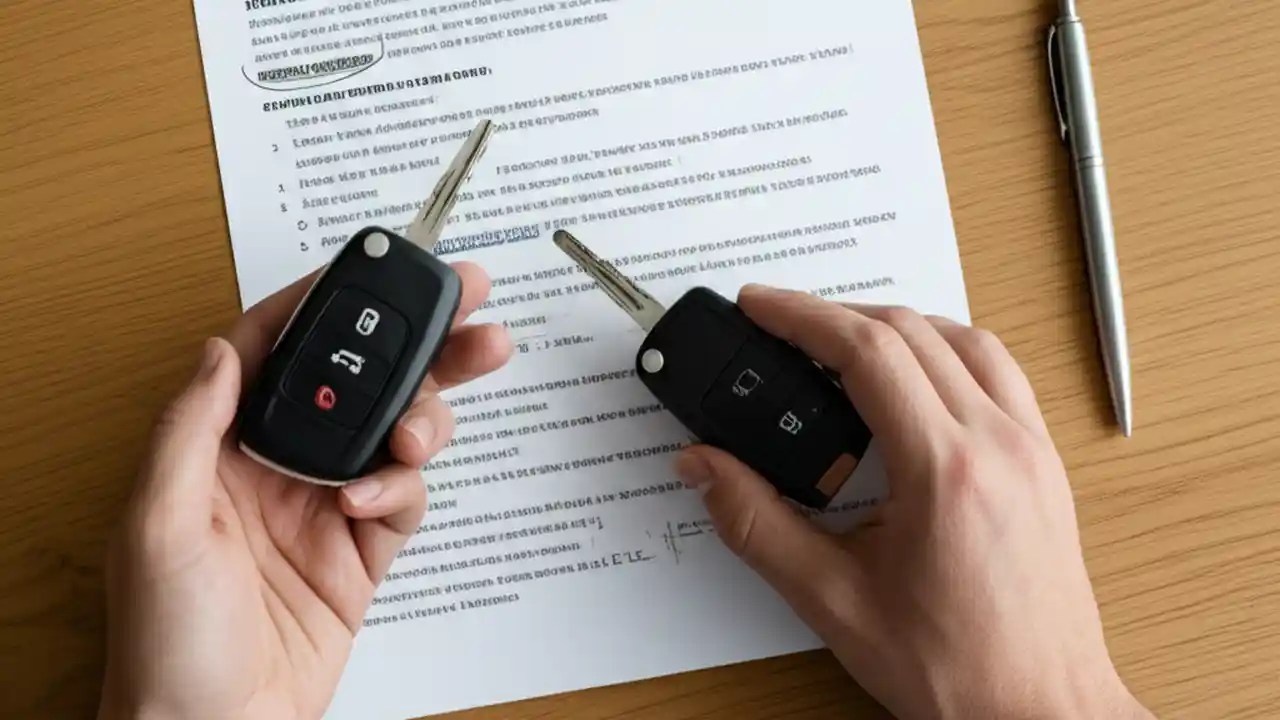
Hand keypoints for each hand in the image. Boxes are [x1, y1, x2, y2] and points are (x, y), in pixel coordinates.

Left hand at [98, 263, 512, 719]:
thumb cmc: (165, 643)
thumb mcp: (156, 524)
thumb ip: (190, 428)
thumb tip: (219, 349)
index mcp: (220, 447)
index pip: (281, 350)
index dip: (329, 302)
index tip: (377, 268)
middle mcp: (277, 467)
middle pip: (360, 381)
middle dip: (417, 342)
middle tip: (471, 306)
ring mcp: (326, 506)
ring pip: (396, 431)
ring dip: (423, 416)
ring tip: (421, 431)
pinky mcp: (364, 551)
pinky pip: (405, 497)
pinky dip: (403, 492)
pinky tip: (376, 505)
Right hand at [675, 285, 1152, 719]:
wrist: (1041, 713)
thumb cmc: (956, 670)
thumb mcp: (833, 600)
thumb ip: (756, 524)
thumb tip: (704, 468)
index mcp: (946, 470)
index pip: (869, 351)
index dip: (803, 315)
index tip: (759, 306)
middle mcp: (1000, 443)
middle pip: (912, 330)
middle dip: (837, 315)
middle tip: (781, 326)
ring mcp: (1032, 449)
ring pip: (964, 339)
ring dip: (898, 326)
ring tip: (841, 344)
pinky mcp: (1044, 464)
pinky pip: (998, 372)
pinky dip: (946, 353)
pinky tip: (913, 382)